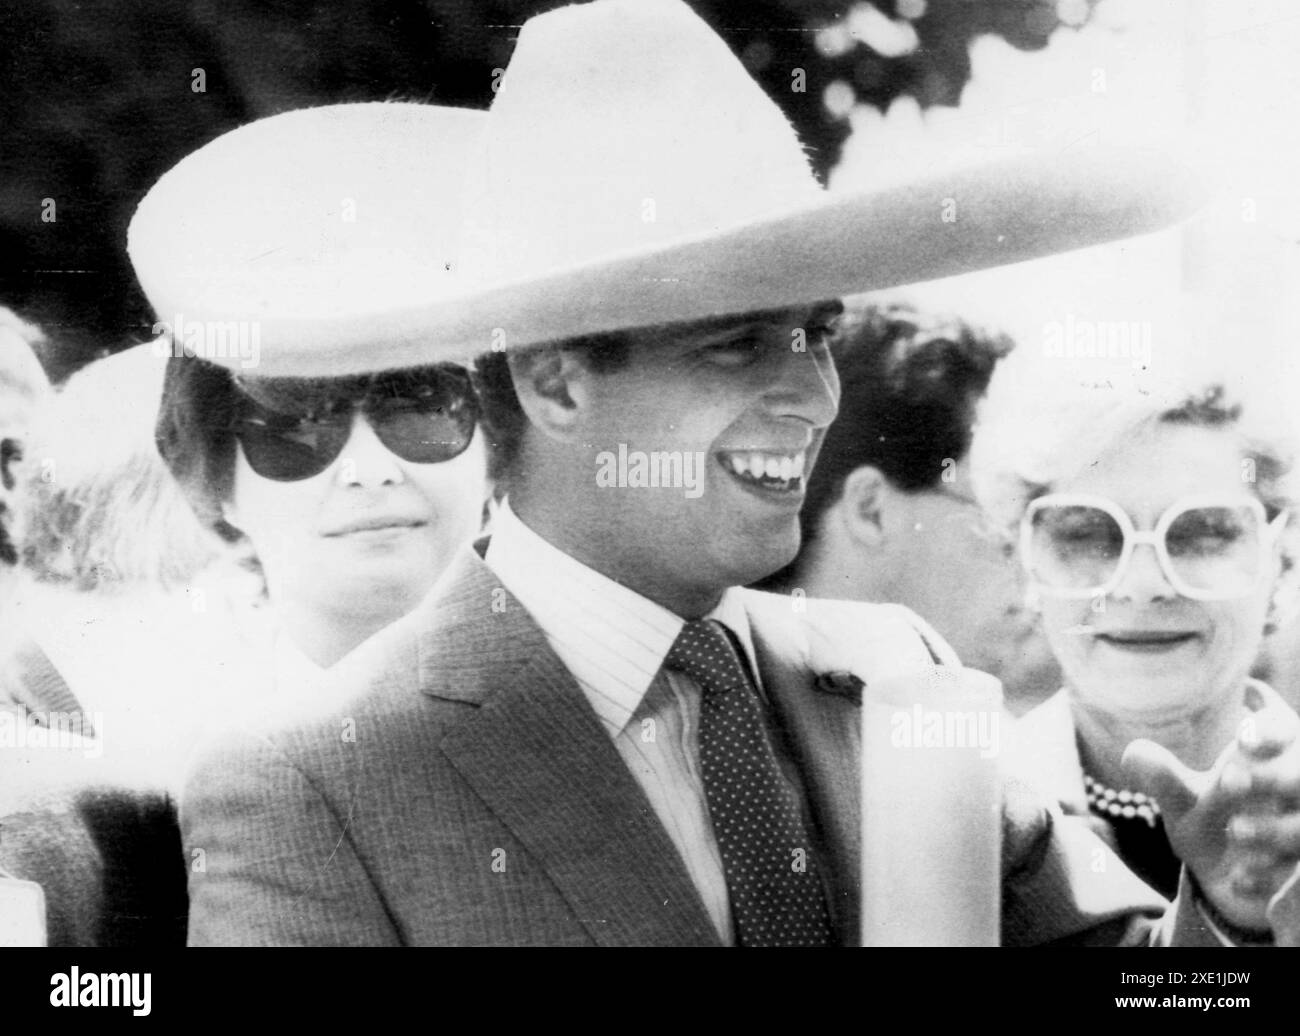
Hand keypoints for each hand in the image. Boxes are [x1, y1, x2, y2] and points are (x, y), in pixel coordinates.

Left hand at [1123, 682, 1299, 933]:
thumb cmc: (1212, 818)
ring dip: (1273, 828)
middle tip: (1233, 778)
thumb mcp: (1183, 799)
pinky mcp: (1299, 872)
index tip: (1241, 738)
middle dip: (1272, 777)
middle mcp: (1294, 787)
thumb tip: (1132, 754)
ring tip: (1234, 830)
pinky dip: (1269, 875)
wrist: (1228, 875)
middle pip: (1299, 776)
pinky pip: (1295, 874)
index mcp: (1271, 755)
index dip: (1269, 729)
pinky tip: (1239, 879)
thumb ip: (1163, 777)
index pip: (1282, 727)